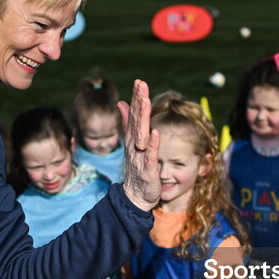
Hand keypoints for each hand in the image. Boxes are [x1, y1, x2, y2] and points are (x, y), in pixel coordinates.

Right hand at [118, 79, 160, 211]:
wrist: (135, 196)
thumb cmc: (137, 168)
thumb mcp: (132, 144)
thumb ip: (128, 123)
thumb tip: (123, 103)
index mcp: (132, 138)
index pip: (134, 115)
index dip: (137, 99)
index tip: (140, 82)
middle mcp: (134, 145)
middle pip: (136, 120)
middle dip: (139, 102)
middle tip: (141, 84)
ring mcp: (139, 157)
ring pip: (141, 135)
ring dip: (143, 118)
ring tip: (145, 101)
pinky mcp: (146, 171)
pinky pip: (149, 156)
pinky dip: (152, 145)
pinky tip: (155, 133)